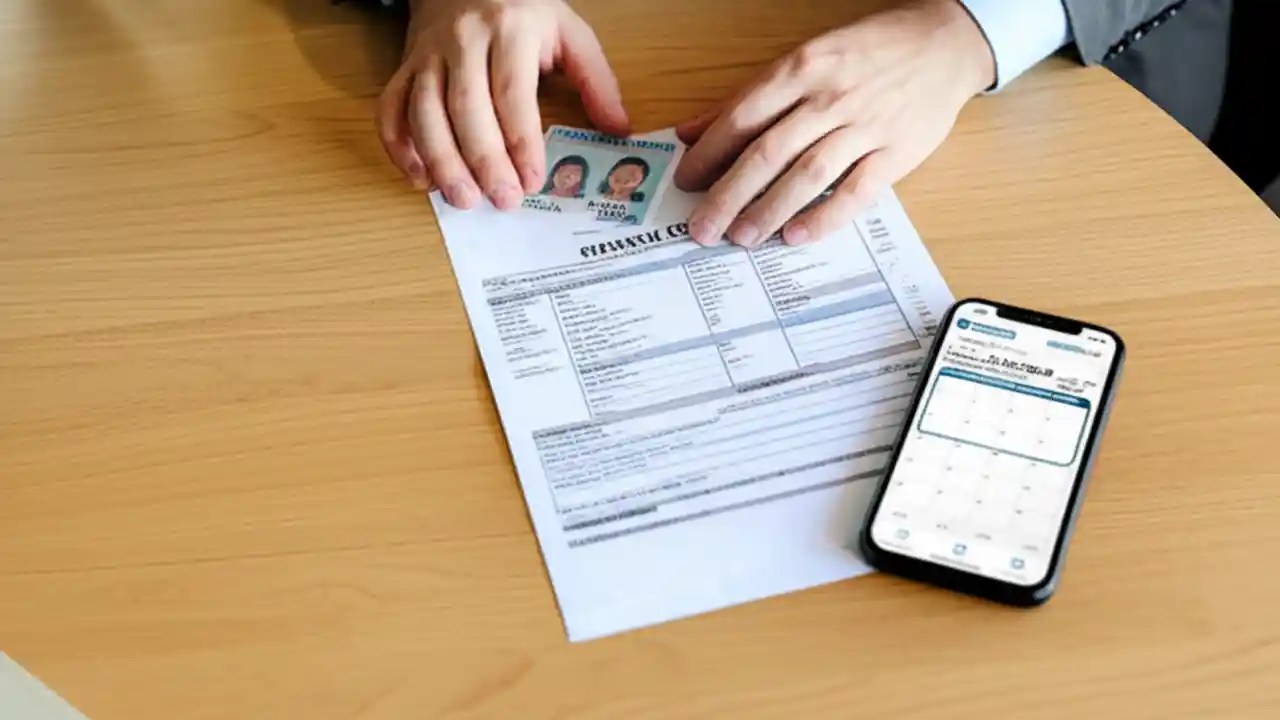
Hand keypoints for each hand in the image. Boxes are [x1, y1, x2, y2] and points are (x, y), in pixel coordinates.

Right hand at [377, 0, 629, 209]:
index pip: (512, 92)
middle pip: (466, 107)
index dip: (521, 141)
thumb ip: (595, 80)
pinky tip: (421, 179)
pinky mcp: (404, 67)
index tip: (534, 181)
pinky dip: (400, 147)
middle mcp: (463, 39)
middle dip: (484, 160)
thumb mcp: (568, 32)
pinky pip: (392, 108)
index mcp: (510, 29)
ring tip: (463, 200)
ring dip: (441, 161)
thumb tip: (618, 130)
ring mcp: (427, 54)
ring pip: (424, 111)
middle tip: (503, 201)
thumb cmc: (523, 12)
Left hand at [674, 0, 994, 246]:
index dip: (709, 154)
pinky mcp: (897, 152)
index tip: (685, 183)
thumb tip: (691, 131)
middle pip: (767, 153)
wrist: (944, 42)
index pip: (742, 117)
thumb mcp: (803, 59)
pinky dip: (824, 217)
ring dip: (768, 210)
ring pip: (807, 175)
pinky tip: (795, 236)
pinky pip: (856, 192)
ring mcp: (866, 126)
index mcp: (801, 69)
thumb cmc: (867, 51)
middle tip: (702, 229)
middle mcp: (830, 97)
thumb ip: (747, 98)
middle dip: (728, 195)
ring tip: (740, 237)